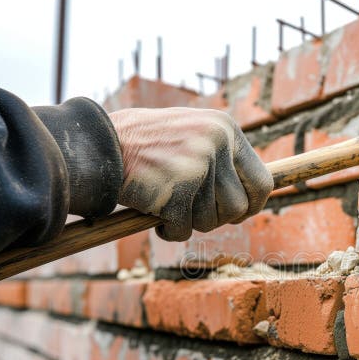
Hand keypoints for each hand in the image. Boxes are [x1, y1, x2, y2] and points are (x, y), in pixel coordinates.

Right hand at [108, 108, 272, 240]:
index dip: (252, 205)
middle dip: (215, 218)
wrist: (97, 146)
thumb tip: (254, 195)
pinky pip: (184, 230)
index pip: (262, 182)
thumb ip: (222, 158)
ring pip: (211, 221)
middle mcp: (216, 144)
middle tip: (190, 211)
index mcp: (225, 129)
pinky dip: (169, 230)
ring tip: (166, 204)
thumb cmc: (143, 145)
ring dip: (189, 222)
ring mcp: (197, 167)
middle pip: (237, 208)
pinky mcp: (176, 192)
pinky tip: (153, 213)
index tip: (239, 214)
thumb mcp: (192, 135)